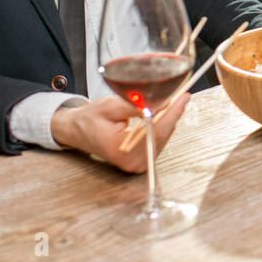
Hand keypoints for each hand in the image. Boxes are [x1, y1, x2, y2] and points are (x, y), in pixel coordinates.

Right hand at [51, 94, 189, 172]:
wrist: (78, 131)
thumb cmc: (90, 119)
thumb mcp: (110, 106)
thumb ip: (136, 105)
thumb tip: (161, 102)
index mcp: (121, 150)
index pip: (156, 130)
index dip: (172, 112)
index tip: (183, 98)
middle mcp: (130, 162)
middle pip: (162, 135)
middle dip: (172, 114)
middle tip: (181, 96)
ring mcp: (136, 165)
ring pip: (162, 138)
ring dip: (168, 120)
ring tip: (172, 103)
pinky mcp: (139, 163)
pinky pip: (157, 142)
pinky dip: (161, 128)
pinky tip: (162, 116)